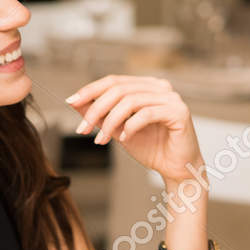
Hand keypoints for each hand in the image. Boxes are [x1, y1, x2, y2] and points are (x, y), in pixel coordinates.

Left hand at [66, 75, 201, 186]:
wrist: (176, 168)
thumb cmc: (152, 148)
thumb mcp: (118, 129)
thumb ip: (101, 115)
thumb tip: (75, 101)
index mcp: (147, 86)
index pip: (114, 81)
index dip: (91, 90)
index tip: (71, 102)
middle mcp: (161, 87)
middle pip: (119, 89)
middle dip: (96, 109)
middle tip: (81, 129)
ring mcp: (171, 98)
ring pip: (130, 101)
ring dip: (110, 121)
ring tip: (101, 139)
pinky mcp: (179, 112)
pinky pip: (146, 114)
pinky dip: (130, 126)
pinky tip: (125, 138)